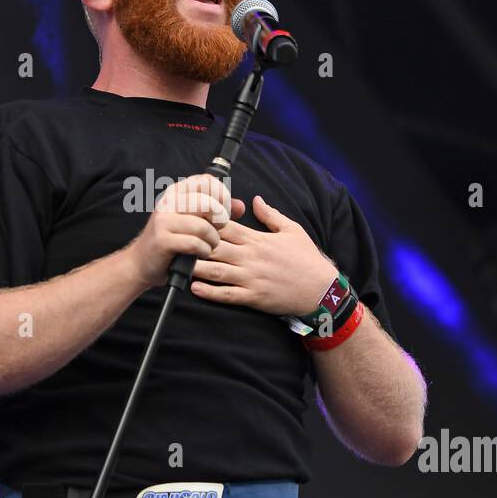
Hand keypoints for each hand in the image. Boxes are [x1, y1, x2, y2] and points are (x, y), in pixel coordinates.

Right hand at [123, 173, 233, 287]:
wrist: (142, 263)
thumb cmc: (172, 241)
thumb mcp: (194, 221)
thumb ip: (218, 211)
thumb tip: (241, 206)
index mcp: (177, 192)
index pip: (207, 181)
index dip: (222, 196)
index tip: (224, 211)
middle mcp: (168, 202)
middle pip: (208, 203)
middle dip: (220, 220)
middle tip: (218, 231)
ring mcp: (163, 220)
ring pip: (203, 226)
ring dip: (213, 240)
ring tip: (209, 246)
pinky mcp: (162, 240)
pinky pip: (195, 243)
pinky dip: (203, 251)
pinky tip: (200, 253)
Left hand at [190, 194, 337, 315]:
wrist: (320, 289)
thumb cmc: (306, 259)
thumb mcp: (292, 230)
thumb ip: (271, 215)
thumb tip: (256, 199)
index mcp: (257, 240)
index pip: (226, 227)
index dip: (206, 222)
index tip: (190, 219)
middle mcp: (250, 257)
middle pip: (214, 247)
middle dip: (194, 243)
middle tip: (176, 241)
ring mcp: (251, 278)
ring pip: (216, 271)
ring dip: (195, 267)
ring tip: (178, 263)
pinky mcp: (253, 297)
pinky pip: (227, 295)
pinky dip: (209, 292)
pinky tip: (194, 287)